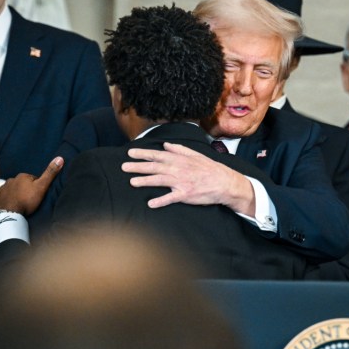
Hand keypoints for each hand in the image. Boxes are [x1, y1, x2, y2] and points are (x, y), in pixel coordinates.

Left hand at [0, 157, 63, 215]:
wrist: (9, 214)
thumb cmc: (27, 200)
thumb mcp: (42, 186)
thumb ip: (50, 173)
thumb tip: (60, 158)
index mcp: (22, 176)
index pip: (32, 179)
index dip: (36, 187)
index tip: (37, 195)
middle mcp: (11, 180)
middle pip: (21, 184)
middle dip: (24, 190)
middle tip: (29, 201)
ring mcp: (2, 189)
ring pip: (11, 190)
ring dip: (15, 195)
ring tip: (19, 204)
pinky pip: (2, 197)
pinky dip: (5, 201)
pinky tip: (9, 206)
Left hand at [122, 143, 255, 214]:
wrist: (224, 182)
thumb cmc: (209, 169)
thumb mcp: (195, 155)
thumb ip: (179, 150)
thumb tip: (166, 145)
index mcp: (179, 159)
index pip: (157, 155)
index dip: (143, 154)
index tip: (130, 153)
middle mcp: (178, 169)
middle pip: (154, 167)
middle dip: (138, 166)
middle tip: (124, 166)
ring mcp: (181, 182)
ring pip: (159, 180)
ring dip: (145, 181)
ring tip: (132, 182)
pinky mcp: (185, 194)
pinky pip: (171, 198)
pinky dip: (161, 201)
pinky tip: (150, 203)